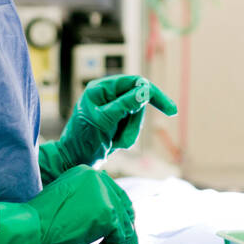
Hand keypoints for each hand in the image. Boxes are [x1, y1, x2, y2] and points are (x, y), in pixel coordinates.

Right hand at [0, 164, 138, 243]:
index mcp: (87, 173)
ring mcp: (105, 197)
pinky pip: (117, 240)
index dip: (121, 214)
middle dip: (127, 231)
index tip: (122, 232)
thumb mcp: (65, 203)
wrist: (28, 228)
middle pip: (124, 207)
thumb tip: (108, 221)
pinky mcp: (108, 215)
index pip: (113, 193)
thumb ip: (85, 204)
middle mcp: (99, 179)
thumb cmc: (36, 222)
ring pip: (122, 227)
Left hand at [40, 75, 176, 182]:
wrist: (72, 161)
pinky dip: (127, 137)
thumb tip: (144, 91)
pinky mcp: (115, 121)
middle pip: (139, 102)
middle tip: (123, 139)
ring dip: (130, 133)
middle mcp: (107, 95)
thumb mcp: (104, 121)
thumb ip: (125, 105)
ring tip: (115, 143)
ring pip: (137, 117)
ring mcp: (112, 108)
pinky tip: (114, 144)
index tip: (171, 110)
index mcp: (101, 88)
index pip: (135, 82)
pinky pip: (132, 127)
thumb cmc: (82, 140)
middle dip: (134, 123)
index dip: (154, 94)